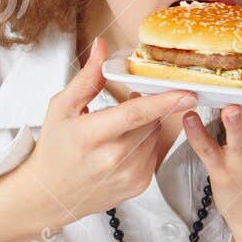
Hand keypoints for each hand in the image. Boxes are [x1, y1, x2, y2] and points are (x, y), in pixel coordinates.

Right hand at [15, 37, 196, 226]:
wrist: (52, 194)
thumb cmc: (55, 148)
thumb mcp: (61, 108)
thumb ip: (87, 78)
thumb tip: (103, 46)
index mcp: (91, 135)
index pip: (135, 114)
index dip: (164, 101)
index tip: (188, 92)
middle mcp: (113, 158)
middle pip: (150, 121)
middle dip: (147, 108)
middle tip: (125, 107)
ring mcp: (129, 175)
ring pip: (156, 135)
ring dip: (146, 126)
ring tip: (119, 131)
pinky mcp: (140, 185)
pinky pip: (156, 152)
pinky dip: (146, 144)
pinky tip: (123, 148)